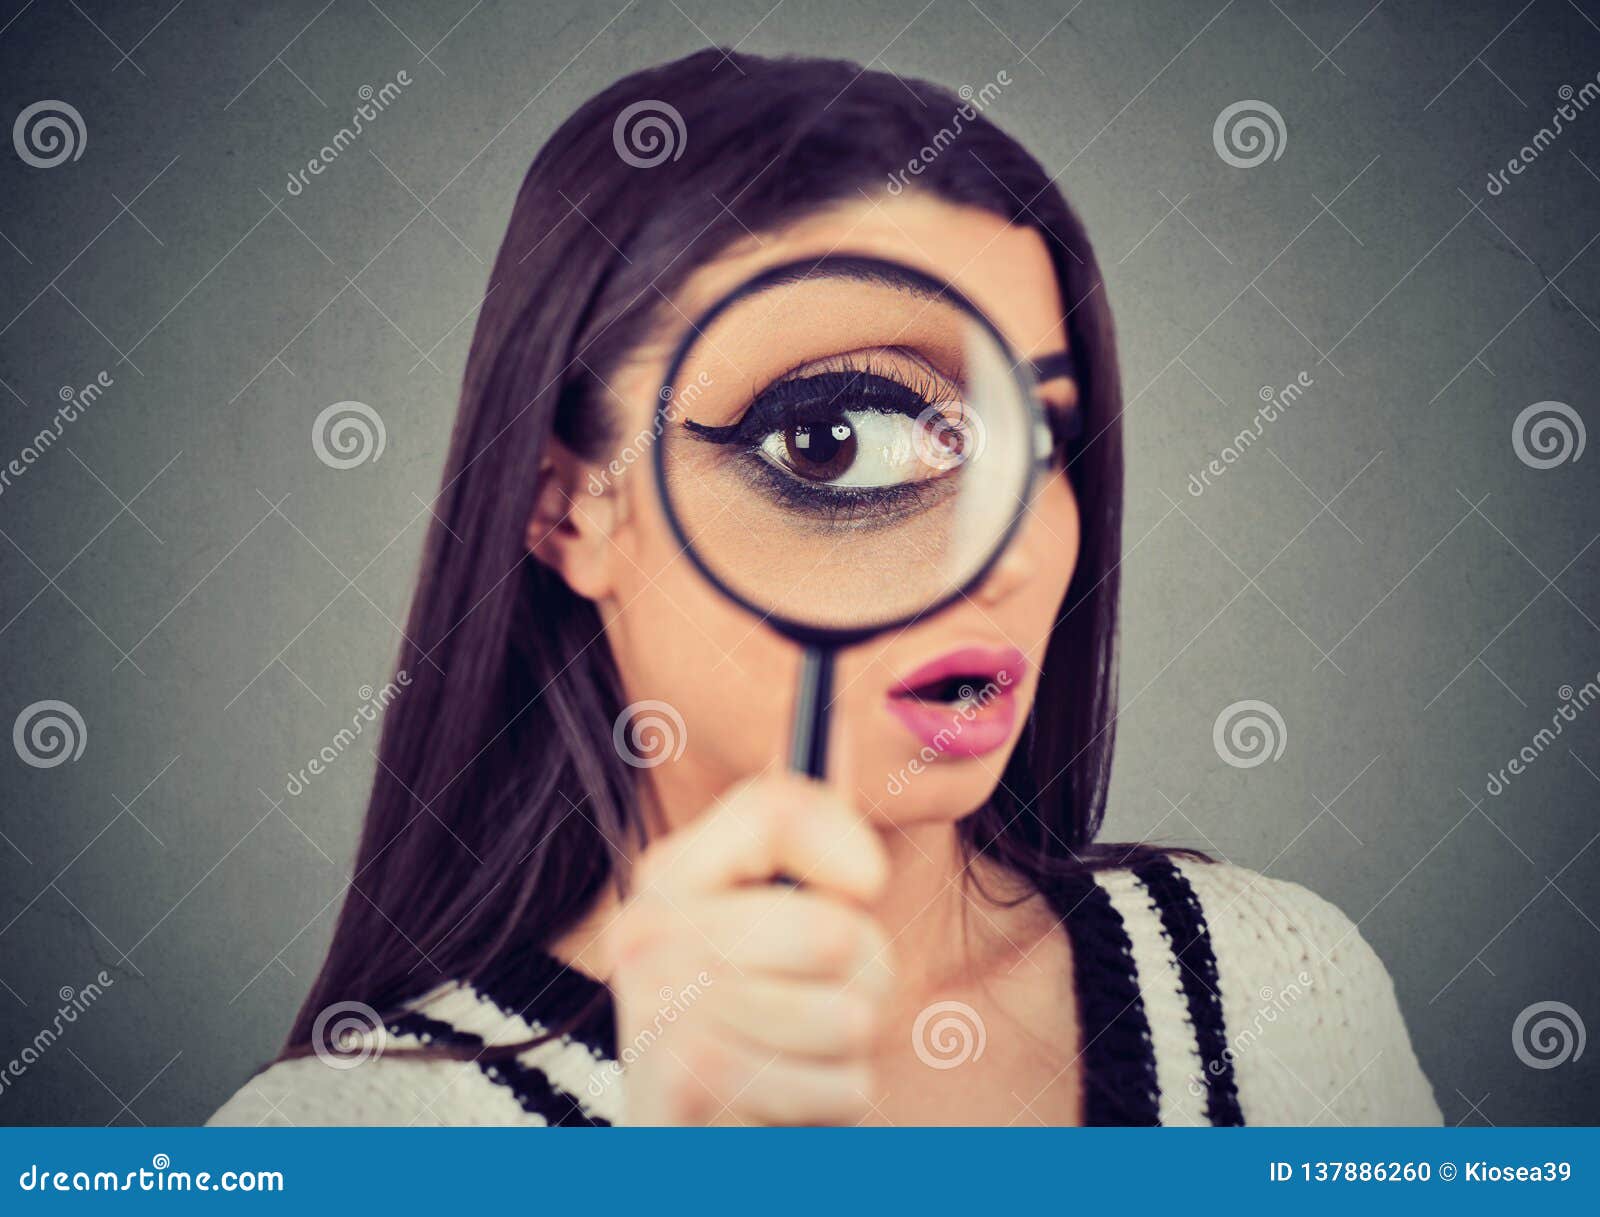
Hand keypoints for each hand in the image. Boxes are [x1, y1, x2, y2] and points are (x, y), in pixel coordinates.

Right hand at [607, 774, 890, 1124]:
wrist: (691, 1150)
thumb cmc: (752, 1027)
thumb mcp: (772, 918)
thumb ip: (802, 827)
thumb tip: (840, 712)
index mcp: (674, 872)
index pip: (779, 805)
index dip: (849, 846)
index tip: (865, 885)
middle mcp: (649, 930)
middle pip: (833, 928)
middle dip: (863, 980)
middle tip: (822, 1003)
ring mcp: (659, 1010)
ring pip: (847, 1013)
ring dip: (847, 1051)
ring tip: (796, 1059)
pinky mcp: (686, 1090)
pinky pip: (841, 1087)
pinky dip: (833, 1107)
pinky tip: (781, 1107)